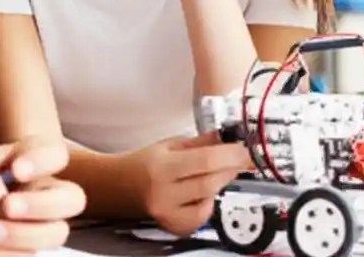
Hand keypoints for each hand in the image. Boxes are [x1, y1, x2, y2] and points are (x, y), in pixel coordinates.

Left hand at [0, 137, 85, 254]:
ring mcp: (29, 223)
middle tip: (7, 206)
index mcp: (22, 160)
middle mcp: (34, 191)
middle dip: (44, 205)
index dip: (45, 161)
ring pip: (56, 232)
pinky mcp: (17, 249)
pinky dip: (9, 255)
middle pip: (71, 198)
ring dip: (26, 235)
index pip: (54, 154)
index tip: (17, 170)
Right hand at [128, 131, 251, 236]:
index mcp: (162, 167)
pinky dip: (209, 202)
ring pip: (208, 200)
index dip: (231, 155)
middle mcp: (163, 193)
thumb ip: (201, 143)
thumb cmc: (144, 163)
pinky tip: (202, 192)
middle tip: (241, 159)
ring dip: (220, 184)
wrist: (116, 187)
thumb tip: (230, 136)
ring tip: (218, 172)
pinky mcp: (172, 227)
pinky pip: (201, 216)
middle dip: (231, 169)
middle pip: (210, 182)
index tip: (246, 149)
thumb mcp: (169, 145)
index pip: (205, 160)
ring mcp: (167, 214)